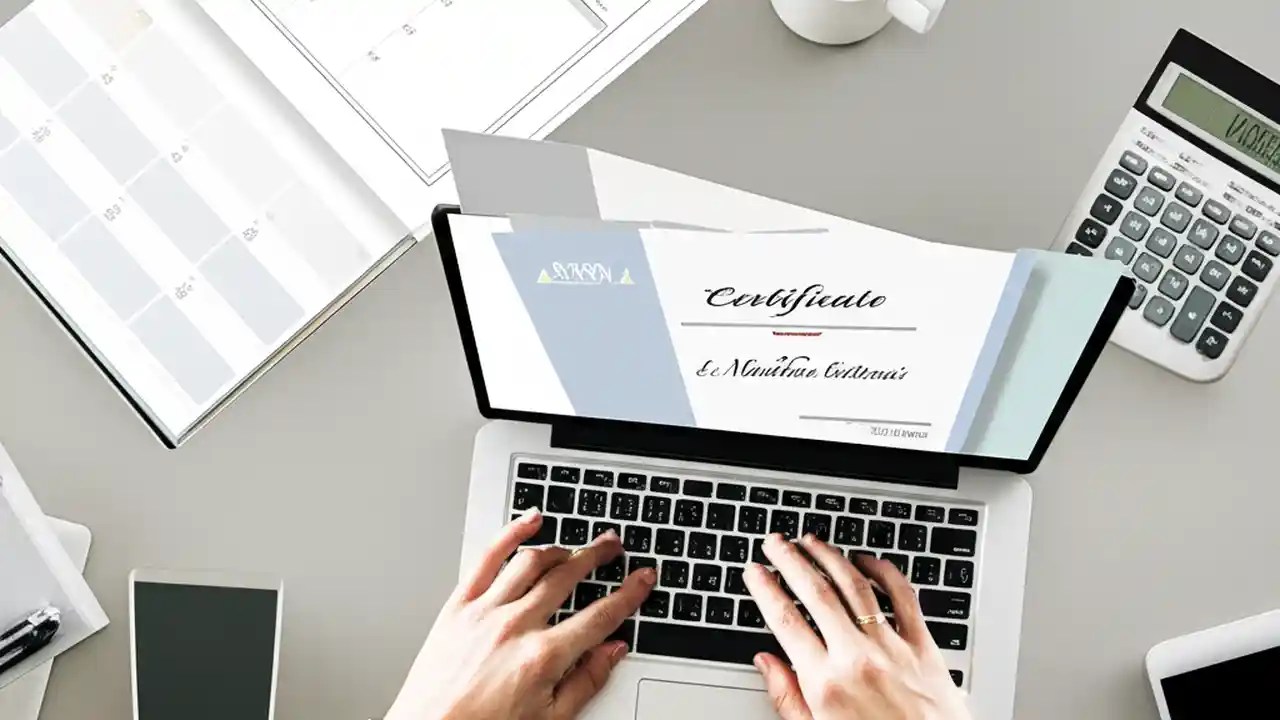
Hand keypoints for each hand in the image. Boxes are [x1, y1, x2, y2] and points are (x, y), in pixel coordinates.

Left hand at [386, 509, 656, 719]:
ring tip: (576, 545)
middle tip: (613, 547)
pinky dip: (510, 534)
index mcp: (542, 657)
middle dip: (597, 557)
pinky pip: (487, 559)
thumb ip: (586, 681)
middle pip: (568, 578)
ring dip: (560, 548)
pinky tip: (528, 522)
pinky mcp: (458, 606)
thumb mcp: (549, 719)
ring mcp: (485, 612)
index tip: (642, 578)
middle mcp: (515, 627)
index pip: (600, 616)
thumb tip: (613, 652)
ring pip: (531, 563)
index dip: (628, 594)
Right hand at [745, 533, 971, 719]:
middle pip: (816, 593)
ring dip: (829, 557)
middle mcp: (857, 659)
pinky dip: (884, 571)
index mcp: (827, 684)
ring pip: (855, 586)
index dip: (765, 589)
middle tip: (776, 543)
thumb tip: (765, 662)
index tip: (755, 571)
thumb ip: (788, 698)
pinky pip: (903, 597)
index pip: (785, 621)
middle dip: (790, 561)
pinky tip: (866, 560)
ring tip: (812, 541)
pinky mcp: (924, 648)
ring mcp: (892, 649)